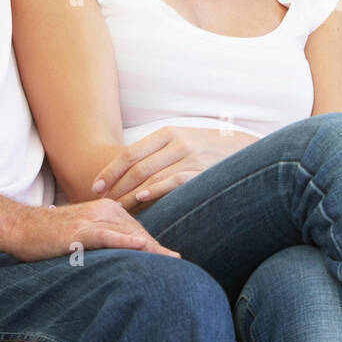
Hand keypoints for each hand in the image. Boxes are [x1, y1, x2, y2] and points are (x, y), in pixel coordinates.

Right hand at [7, 199, 178, 260]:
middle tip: (178, 262)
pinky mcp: (81, 230)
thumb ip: (104, 237)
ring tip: (169, 261)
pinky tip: (141, 246)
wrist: (21, 227)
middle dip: (158, 248)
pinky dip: (125, 241)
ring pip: (128, 234)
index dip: (154, 245)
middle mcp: (105, 210)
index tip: (172, 257)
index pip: (137, 229)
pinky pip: (107, 235)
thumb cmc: (51, 235)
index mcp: (108, 209)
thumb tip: (124, 251)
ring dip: (150, 248)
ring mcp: (93, 218)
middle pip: (138, 232)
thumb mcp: (83, 234)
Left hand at [92, 126, 257, 210]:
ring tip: (116, 208)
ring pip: (150, 175)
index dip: (110, 171)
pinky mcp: (202, 171)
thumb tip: (129, 174)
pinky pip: (173, 181)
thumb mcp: (183, 142)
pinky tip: (141, 198)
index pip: (130, 153)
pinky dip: (155, 190)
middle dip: (116, 186)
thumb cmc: (208, 150)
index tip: (95, 187)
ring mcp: (190, 156)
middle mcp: (177, 142)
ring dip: (130, 194)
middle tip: (103, 203)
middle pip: (136, 166)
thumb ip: (159, 153)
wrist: (245, 149)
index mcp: (167, 133)